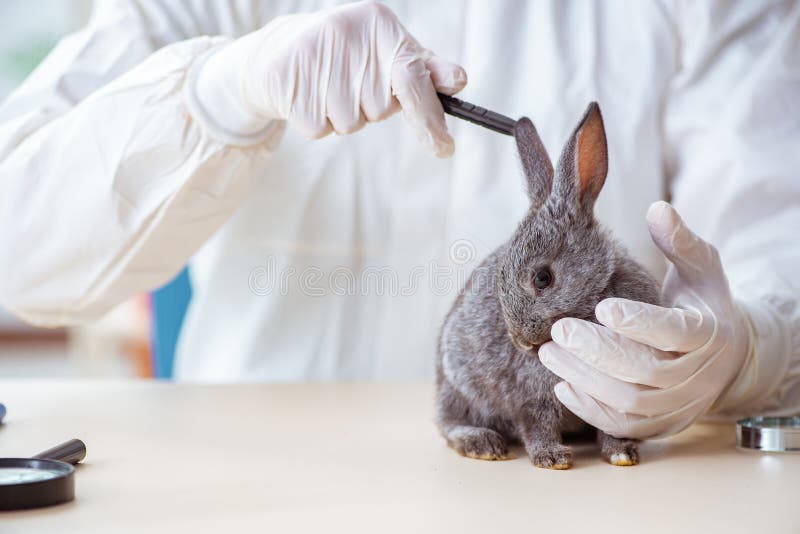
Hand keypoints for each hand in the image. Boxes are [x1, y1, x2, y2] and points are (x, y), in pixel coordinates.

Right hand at [195, 1, 465, 155]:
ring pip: (351, 124)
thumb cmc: (349, 57)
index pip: (413, 78)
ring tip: (328, 90)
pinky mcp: (288, 82)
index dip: (429, 117)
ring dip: (343, 117)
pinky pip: (320, 129)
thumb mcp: (389, 53)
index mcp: (378, 23)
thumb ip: (425, 70)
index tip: (445, 148)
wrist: (279, 52)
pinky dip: (318, 123)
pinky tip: (309, 97)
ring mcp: (314, 56)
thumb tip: (459, 81)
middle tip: (353, 86)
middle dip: (370, 108)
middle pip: (380, 109)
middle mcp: (347, 33)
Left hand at [539, 201, 753, 438]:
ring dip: (585, 379)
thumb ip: (679, 242)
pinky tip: (561, 384)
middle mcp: (698, 376)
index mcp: (709, 334)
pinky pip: (622, 425)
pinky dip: (590, 408)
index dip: (639, 322)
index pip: (675, 332)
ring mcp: (679, 405)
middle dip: (598, 351)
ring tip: (548, 353)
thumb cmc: (699, 303)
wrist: (721, 356)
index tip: (602, 305)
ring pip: (630, 402)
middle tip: (558, 330)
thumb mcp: (699, 269)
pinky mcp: (659, 425)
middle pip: (646, 372)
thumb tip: (657, 208)